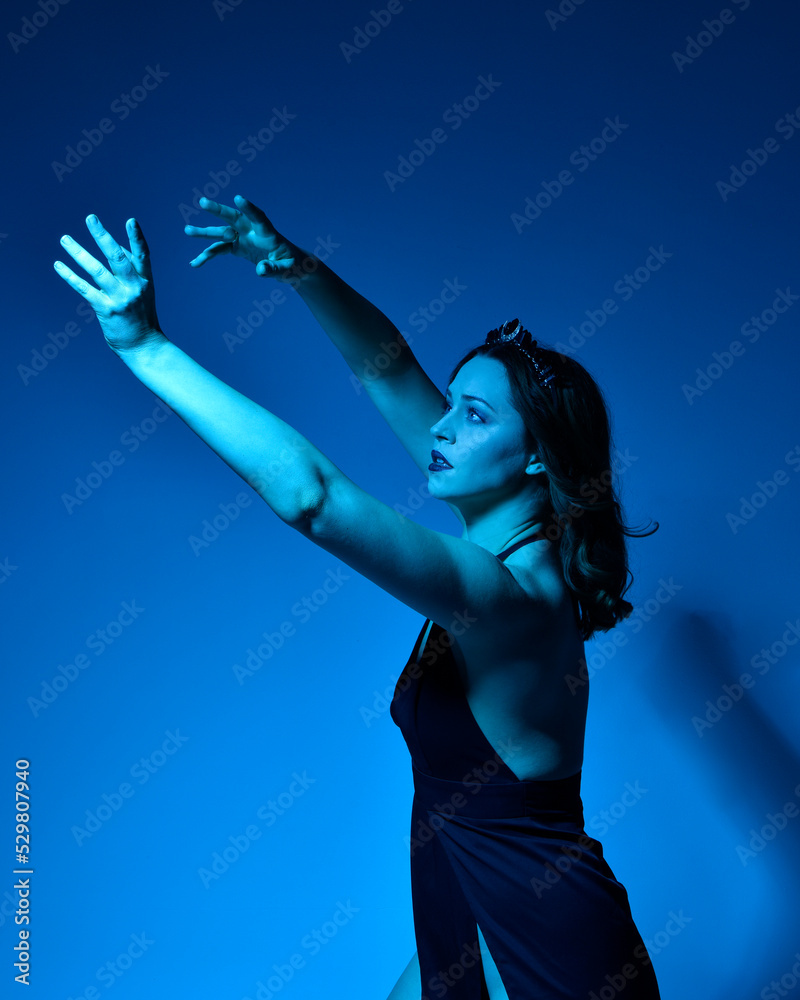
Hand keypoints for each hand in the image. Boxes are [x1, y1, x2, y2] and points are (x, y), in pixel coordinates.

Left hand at [54, 215, 164, 354]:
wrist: (144, 345)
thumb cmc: (141, 315)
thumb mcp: (143, 291)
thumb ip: (131, 269)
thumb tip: (116, 244)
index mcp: (145, 281)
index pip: (143, 255)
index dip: (137, 238)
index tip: (131, 220)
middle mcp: (134, 288)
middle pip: (117, 258)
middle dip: (103, 236)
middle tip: (91, 218)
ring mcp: (120, 299)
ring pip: (97, 271)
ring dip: (78, 253)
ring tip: (64, 239)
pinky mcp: (106, 309)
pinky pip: (84, 289)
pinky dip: (70, 276)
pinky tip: (58, 265)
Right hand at [185, 194, 306, 281]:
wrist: (289, 265)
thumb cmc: (292, 265)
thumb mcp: (288, 270)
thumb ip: (275, 269)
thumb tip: (260, 270)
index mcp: (268, 234)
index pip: (259, 218)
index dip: (250, 209)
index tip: (239, 199)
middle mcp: (252, 232)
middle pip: (234, 218)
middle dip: (219, 210)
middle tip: (203, 202)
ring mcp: (243, 238)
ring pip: (221, 233)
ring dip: (205, 232)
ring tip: (187, 230)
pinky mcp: (237, 247)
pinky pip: (219, 250)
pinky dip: (207, 256)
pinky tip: (195, 263)